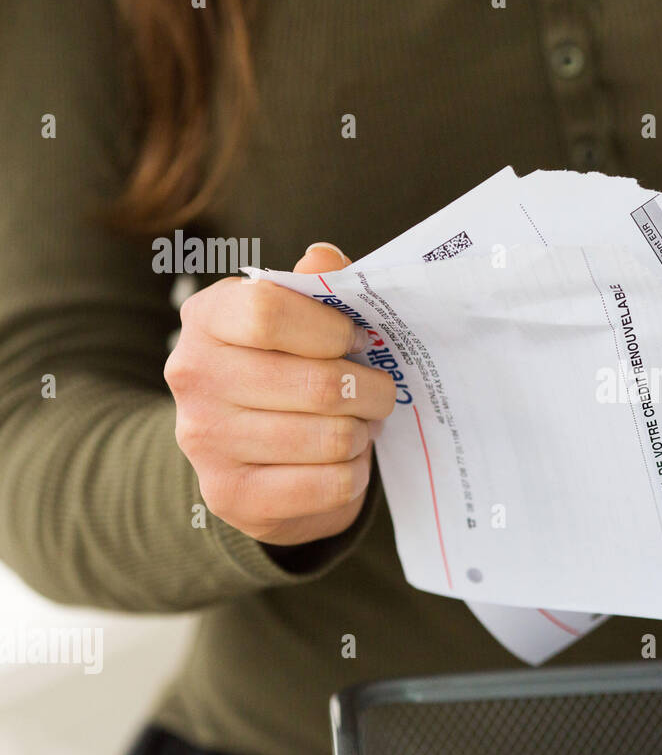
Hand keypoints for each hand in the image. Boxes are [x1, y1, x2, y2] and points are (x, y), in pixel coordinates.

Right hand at [165, 243, 396, 545]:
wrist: (250, 460)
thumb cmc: (288, 371)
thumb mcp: (301, 320)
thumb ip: (319, 285)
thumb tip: (324, 258)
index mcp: (206, 318)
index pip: (269, 312)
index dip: (332, 330)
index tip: (356, 341)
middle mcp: (192, 377)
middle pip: (318, 384)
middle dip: (370, 390)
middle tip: (376, 392)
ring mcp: (206, 442)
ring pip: (332, 436)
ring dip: (362, 432)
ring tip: (358, 425)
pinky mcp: (232, 496)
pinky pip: (331, 483)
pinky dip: (353, 472)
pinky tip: (342, 461)